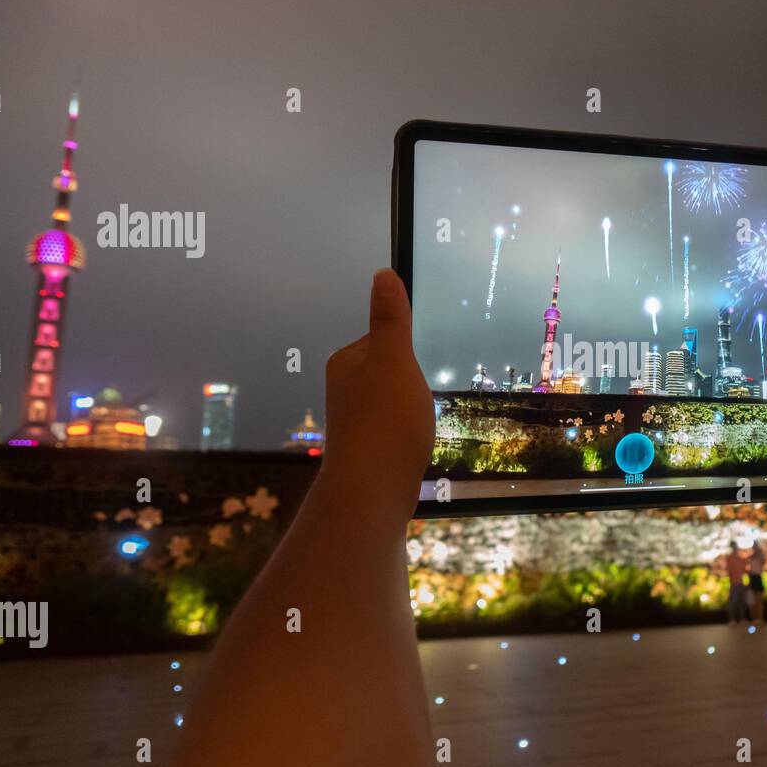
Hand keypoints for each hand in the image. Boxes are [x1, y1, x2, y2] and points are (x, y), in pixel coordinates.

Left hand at [319, 269, 433, 513]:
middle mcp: (343, 389)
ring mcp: (353, 421)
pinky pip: (393, 428)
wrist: (372, 492)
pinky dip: (407, 432)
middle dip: (411, 381)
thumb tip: (382, 274)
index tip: (420, 369)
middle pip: (390, 370)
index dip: (407, 351)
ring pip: (392, 401)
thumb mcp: (395, 360)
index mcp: (346, 362)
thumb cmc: (386, 421)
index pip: (383, 339)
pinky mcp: (366, 448)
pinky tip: (415, 444)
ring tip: (420, 424)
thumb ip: (391, 319)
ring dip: (410, 409)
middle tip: (424, 399)